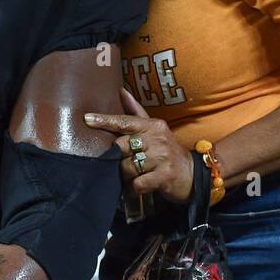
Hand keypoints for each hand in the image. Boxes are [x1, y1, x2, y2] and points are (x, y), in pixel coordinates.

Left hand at [84, 87, 194, 202]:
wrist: (192, 174)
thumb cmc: (166, 150)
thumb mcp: (154, 129)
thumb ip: (136, 112)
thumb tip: (121, 90)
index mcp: (153, 126)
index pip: (124, 122)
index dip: (105, 121)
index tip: (87, 119)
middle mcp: (158, 139)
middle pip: (121, 147)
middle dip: (117, 158)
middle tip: (125, 163)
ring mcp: (162, 158)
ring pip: (127, 167)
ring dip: (125, 175)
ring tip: (133, 176)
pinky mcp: (164, 177)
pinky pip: (137, 184)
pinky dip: (132, 188)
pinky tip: (135, 188)